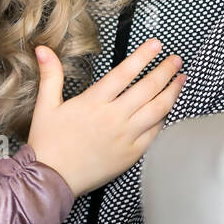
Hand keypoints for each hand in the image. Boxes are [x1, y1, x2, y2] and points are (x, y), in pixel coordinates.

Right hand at [26, 37, 185, 196]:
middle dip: (165, 71)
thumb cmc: (47, 143)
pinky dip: (163, 119)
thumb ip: (50, 75)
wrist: (51, 178)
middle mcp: (113, 117)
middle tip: (175, 60)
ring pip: (156, 110)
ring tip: (180, 80)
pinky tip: (168, 110)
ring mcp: (125, 137)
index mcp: (93, 102)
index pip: (124, 73)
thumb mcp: (45, 106)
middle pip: (147, 88)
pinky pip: (154, 134)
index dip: (143, 56)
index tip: (156, 45)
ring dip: (172, 93)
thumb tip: (43, 49)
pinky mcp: (131, 154)